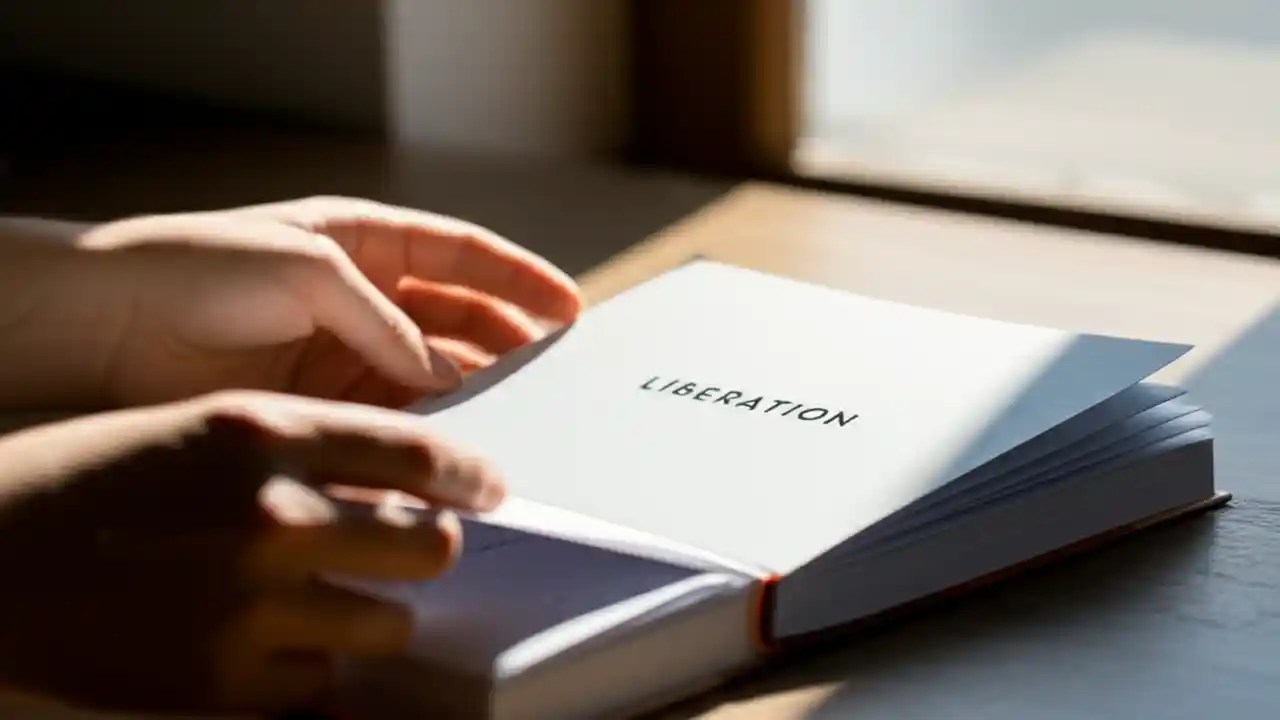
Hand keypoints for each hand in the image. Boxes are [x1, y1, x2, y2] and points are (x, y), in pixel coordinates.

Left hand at [0, 196, 580, 409]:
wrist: (109, 326)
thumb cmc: (202, 267)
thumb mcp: (308, 271)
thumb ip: (384, 324)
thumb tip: (444, 376)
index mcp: (363, 240)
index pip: (459, 255)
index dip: (518, 279)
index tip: (571, 307)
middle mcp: (363, 297)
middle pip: (456, 321)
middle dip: (507, 344)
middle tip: (555, 379)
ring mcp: (345, 352)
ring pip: (432, 374)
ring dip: (473, 393)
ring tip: (517, 419)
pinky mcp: (322, 404)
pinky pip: (391, 414)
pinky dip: (424, 429)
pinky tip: (454, 445)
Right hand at [0, 390, 502, 714]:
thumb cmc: (89, 483)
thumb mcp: (197, 432)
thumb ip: (301, 450)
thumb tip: (399, 483)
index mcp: (261, 434)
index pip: (416, 448)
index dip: (470, 473)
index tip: (491, 488)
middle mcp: (268, 515)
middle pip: (431, 545)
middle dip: (428, 551)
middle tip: (408, 555)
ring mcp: (248, 605)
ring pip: (389, 623)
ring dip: (369, 617)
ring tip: (320, 607)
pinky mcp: (219, 685)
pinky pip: (321, 684)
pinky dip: (305, 671)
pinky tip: (262, 648)